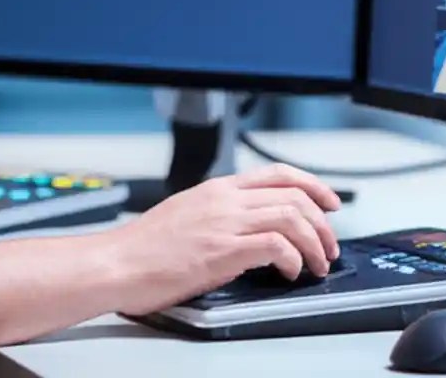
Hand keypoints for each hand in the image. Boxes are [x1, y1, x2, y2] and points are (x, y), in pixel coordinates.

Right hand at [106, 164, 342, 315]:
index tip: (329, 203)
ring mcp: (225, 222)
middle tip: (329, 245)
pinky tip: (290, 272)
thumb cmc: (143, 249)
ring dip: (314, 243)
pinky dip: (293, 258)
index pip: (278, 174)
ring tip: (317, 264)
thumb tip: (249, 230)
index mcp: (217, 189)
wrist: (115, 263)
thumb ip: (220, 215)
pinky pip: (276, 245)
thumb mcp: (187, 216)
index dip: (314, 186)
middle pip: (294, 195)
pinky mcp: (223, 250)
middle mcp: (225, 199)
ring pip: (292, 216)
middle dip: (323, 221)